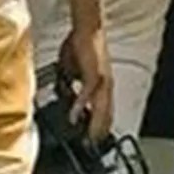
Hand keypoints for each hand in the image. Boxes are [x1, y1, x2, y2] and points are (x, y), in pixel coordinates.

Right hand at [58, 24, 112, 143]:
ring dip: (95, 124)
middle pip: (106, 112)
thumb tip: (66, 91)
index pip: (104, 108)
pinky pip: (88, 95)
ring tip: (89, 138)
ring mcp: (102, 80)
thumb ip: (72, 81)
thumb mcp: (73, 68)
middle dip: (100, 130)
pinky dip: (80, 107)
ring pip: (101, 108)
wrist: (86, 29)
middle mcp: (106, 84)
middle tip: (93, 144)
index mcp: (102, 83)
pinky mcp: (95, 75)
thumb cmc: (80, 44)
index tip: (94, 136)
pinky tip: (74, 115)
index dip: (101, 123)